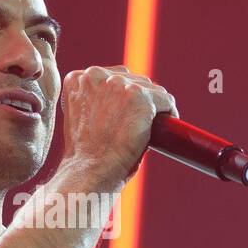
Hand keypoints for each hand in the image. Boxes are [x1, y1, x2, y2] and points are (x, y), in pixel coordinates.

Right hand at [58, 65, 178, 186]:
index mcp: (77, 79)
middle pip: (132, 79)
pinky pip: (165, 100)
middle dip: (139, 99)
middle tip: (141, 123)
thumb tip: (125, 102)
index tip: (126, 113)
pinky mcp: (141, 97)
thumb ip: (97, 102)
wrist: (89, 172)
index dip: (121, 96)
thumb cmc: (85, 156)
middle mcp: (96, 75)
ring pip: (150, 89)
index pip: (110, 77)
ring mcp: (119, 85)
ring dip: (153, 106)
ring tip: (152, 127)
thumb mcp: (83, 118)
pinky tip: (167, 127)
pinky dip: (169, 113)